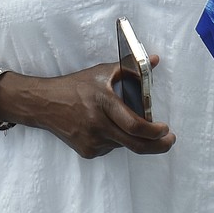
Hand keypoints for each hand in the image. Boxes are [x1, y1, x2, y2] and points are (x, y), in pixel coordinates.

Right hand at [0, 58, 173, 158]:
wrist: (44, 103)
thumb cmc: (75, 85)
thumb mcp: (102, 72)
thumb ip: (131, 68)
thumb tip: (154, 61)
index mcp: (103, 102)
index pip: (135, 124)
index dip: (154, 132)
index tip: (165, 129)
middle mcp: (97, 124)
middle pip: (135, 144)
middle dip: (158, 145)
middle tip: (168, 140)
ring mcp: (91, 140)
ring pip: (122, 144)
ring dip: (129, 136)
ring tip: (117, 120)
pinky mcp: (86, 151)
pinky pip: (110, 148)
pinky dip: (114, 139)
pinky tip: (102, 126)